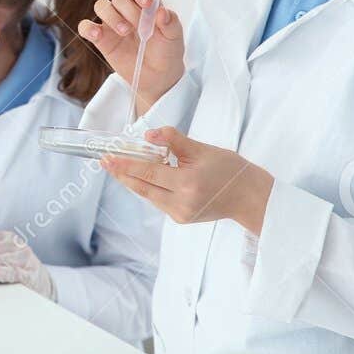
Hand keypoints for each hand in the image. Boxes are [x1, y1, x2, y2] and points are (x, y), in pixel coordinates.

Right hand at [76, 0, 184, 114]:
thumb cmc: (167, 50)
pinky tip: (97, 34)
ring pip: (101, 6)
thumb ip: (171, 23)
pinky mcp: (101, 38)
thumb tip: (163, 12)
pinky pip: (85, 27)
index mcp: (144, 2)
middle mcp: (126, 9)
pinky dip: (88, 28)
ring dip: (111, 16)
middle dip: (129, 10)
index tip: (147, 3)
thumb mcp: (174, 37)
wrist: (158, 75)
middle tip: (140, 28)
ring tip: (124, 32)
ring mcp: (111, 22)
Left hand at [102, 127, 272, 233]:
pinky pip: (157, 200)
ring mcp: (180, 214)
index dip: (125, 165)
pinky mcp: (180, 219)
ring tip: (118, 166)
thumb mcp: (202, 149)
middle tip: (105, 161)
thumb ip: (173, 140)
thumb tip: (148, 135)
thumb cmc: (229, 170)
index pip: (148, 172)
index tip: (107, 157)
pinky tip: (142, 176)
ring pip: (148, 195)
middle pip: (142, 188)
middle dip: (121, 174)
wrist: (248, 198)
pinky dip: (148, 187)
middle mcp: (181, 203)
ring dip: (133, 180)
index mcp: (187, 184)